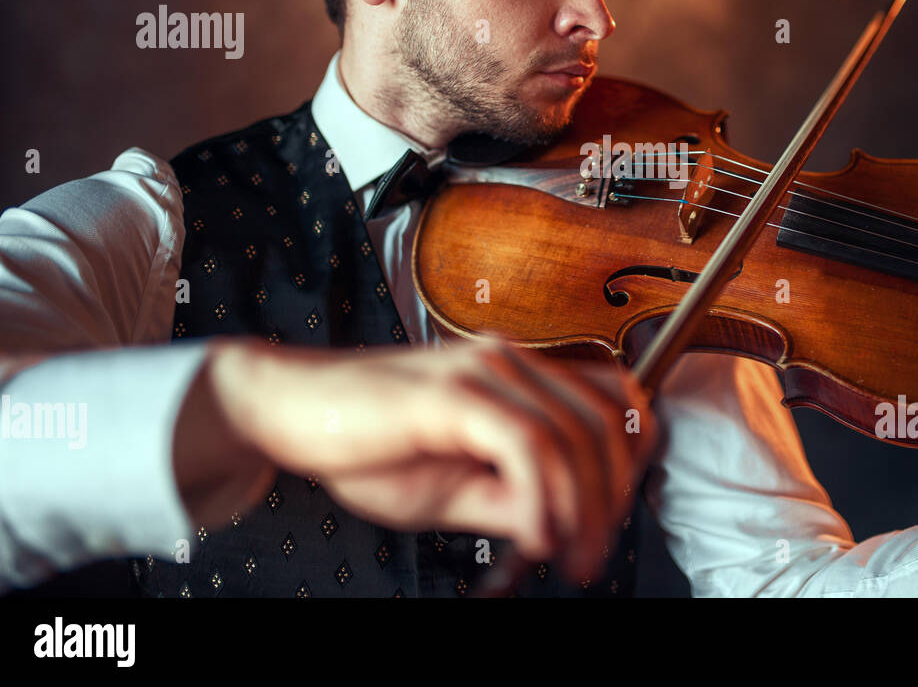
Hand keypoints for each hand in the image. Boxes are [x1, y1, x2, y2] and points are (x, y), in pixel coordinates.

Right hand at [173, 336, 657, 582]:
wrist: (288, 410)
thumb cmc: (365, 443)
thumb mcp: (455, 487)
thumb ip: (514, 498)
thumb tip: (567, 526)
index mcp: (517, 372)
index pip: (611, 399)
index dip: (628, 459)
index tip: (611, 517)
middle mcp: (508, 361)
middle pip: (603, 421)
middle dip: (612, 497)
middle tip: (592, 554)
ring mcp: (482, 372)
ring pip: (571, 435)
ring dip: (583, 508)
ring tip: (568, 557)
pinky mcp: (452, 394)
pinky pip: (524, 445)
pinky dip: (542, 498)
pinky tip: (534, 536)